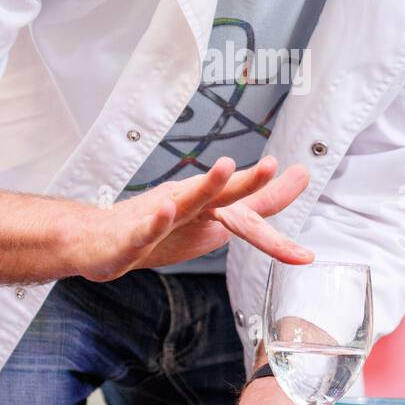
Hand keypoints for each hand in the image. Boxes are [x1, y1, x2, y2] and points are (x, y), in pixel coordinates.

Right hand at [70, 155, 314, 281]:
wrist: (100, 239)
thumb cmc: (162, 226)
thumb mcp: (216, 219)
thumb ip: (258, 208)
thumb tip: (298, 182)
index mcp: (210, 207)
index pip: (250, 206)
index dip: (278, 196)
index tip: (303, 176)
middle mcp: (189, 206)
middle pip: (224, 195)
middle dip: (248, 182)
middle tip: (270, 165)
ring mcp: (160, 218)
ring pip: (187, 201)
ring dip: (206, 185)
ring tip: (225, 167)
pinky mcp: (133, 236)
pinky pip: (146, 230)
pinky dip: (156, 221)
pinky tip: (166, 209)